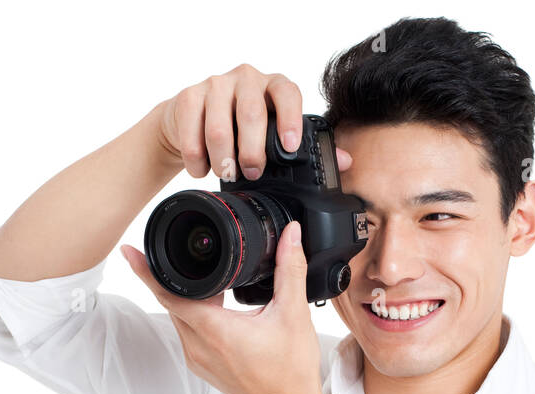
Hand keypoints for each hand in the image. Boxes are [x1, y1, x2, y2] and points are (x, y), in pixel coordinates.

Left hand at [120, 220, 323, 393]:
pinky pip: (188, 332)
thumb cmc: (290, 372)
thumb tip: (291, 235)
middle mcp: (198, 346)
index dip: (146, 271)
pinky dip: (195, 314)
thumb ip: (290, 268)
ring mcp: (197, 359)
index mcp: (214, 331)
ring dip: (188, 296)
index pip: (168, 294)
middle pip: (171, 302)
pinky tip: (216, 306)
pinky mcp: (201, 366)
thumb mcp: (294, 314)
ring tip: (210, 279)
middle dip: (172, 276)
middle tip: (176, 253)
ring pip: (179, 316)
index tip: (129, 252)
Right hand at [155, 64, 350, 181]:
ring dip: (224, 160)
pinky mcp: (189, 97)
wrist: (192, 120)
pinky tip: (202, 169)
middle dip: (252, 151)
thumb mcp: (275, 134)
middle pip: (251, 114)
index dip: (290, 118)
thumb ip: (307, 146)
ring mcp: (216, 85)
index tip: (289, 146)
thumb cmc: (240, 128)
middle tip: (251, 173)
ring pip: (220, 128)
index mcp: (272, 86)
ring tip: (226, 174)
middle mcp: (246, 79)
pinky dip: (197, 160)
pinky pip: (192, 134)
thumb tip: (346, 161)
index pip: (287, 92)